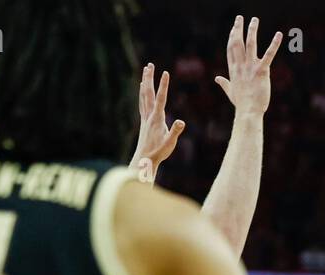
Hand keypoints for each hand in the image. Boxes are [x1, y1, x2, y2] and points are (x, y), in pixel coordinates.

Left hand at [130, 63, 185, 183]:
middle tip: (150, 64)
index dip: (163, 85)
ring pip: (144, 95)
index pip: (161, 98)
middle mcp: (149, 115)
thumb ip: (175, 132)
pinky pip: (142, 102)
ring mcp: (145, 117)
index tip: (165, 73)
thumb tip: (181, 122)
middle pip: (149, 92)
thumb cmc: (159, 152)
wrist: (144, 159)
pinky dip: (142, 92)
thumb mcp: (170, 143)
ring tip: (146, 70)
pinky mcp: (144, 120)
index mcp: (157, 118)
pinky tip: (142, 87)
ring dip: (145, 81)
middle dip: (150, 78)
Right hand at [214, 15, 282, 115]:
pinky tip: (279, 35)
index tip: (233, 28)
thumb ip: (224, 83)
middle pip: (237, 43)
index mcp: (233, 70)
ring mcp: (250, 68)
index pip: (231, 49)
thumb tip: (216, 78)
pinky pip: (269, 55)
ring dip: (252, 30)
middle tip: (240, 18)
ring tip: (254, 20)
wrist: (248, 112)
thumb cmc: (240, 104)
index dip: (232, 37)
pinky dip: (274, 44)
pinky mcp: (261, 71)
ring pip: (250, 44)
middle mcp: (240, 66)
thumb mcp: (230, 92)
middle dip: (238, 29)